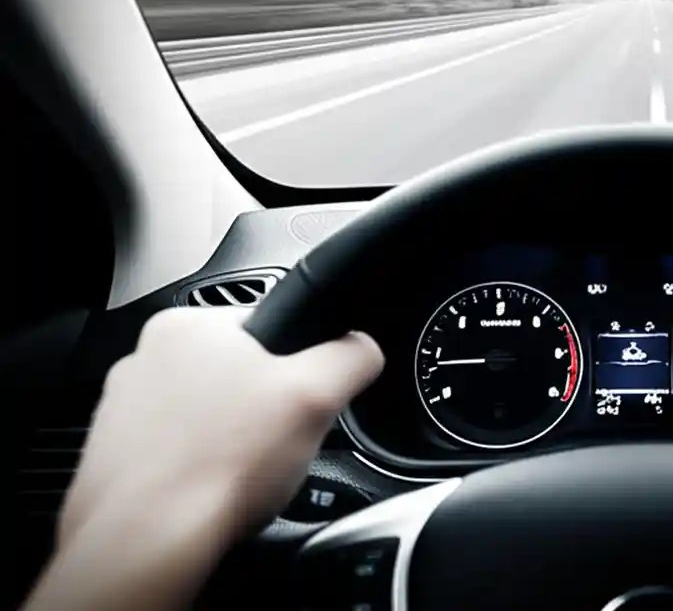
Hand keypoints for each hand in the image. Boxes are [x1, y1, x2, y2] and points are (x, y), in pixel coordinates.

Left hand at [60, 307, 383, 547]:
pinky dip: (199, 467)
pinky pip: (178, 450)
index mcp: (186, 324)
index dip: (297, 370)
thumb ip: (350, 357)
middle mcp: (144, 357)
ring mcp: (123, 407)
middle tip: (273, 444)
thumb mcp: (317, 397)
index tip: (297, 405)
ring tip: (238, 472)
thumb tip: (362, 349)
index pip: (268, 331)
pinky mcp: (115, 452)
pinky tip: (210, 488)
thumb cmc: (217, 469)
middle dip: (263, 409)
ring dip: (230, 440)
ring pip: (208, 415)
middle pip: (239, 374)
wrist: (149, 542)